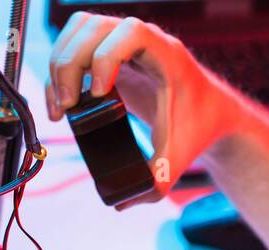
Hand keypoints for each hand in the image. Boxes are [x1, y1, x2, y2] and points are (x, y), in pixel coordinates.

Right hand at [46, 12, 234, 205]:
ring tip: (61, 104)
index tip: (100, 94)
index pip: (131, 33)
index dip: (108, 56)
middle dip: (70, 64)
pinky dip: (61, 67)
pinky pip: (77, 44)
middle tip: (67, 106)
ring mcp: (125, 44)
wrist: (208, 113)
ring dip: (60, 63)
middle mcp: (143, 42)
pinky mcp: (111, 54)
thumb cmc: (196, 128)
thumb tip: (120, 201)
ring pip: (80, 30)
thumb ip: (154, 182)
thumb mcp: (177, 159)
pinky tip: (63, 101)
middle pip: (94, 28)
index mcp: (166, 56)